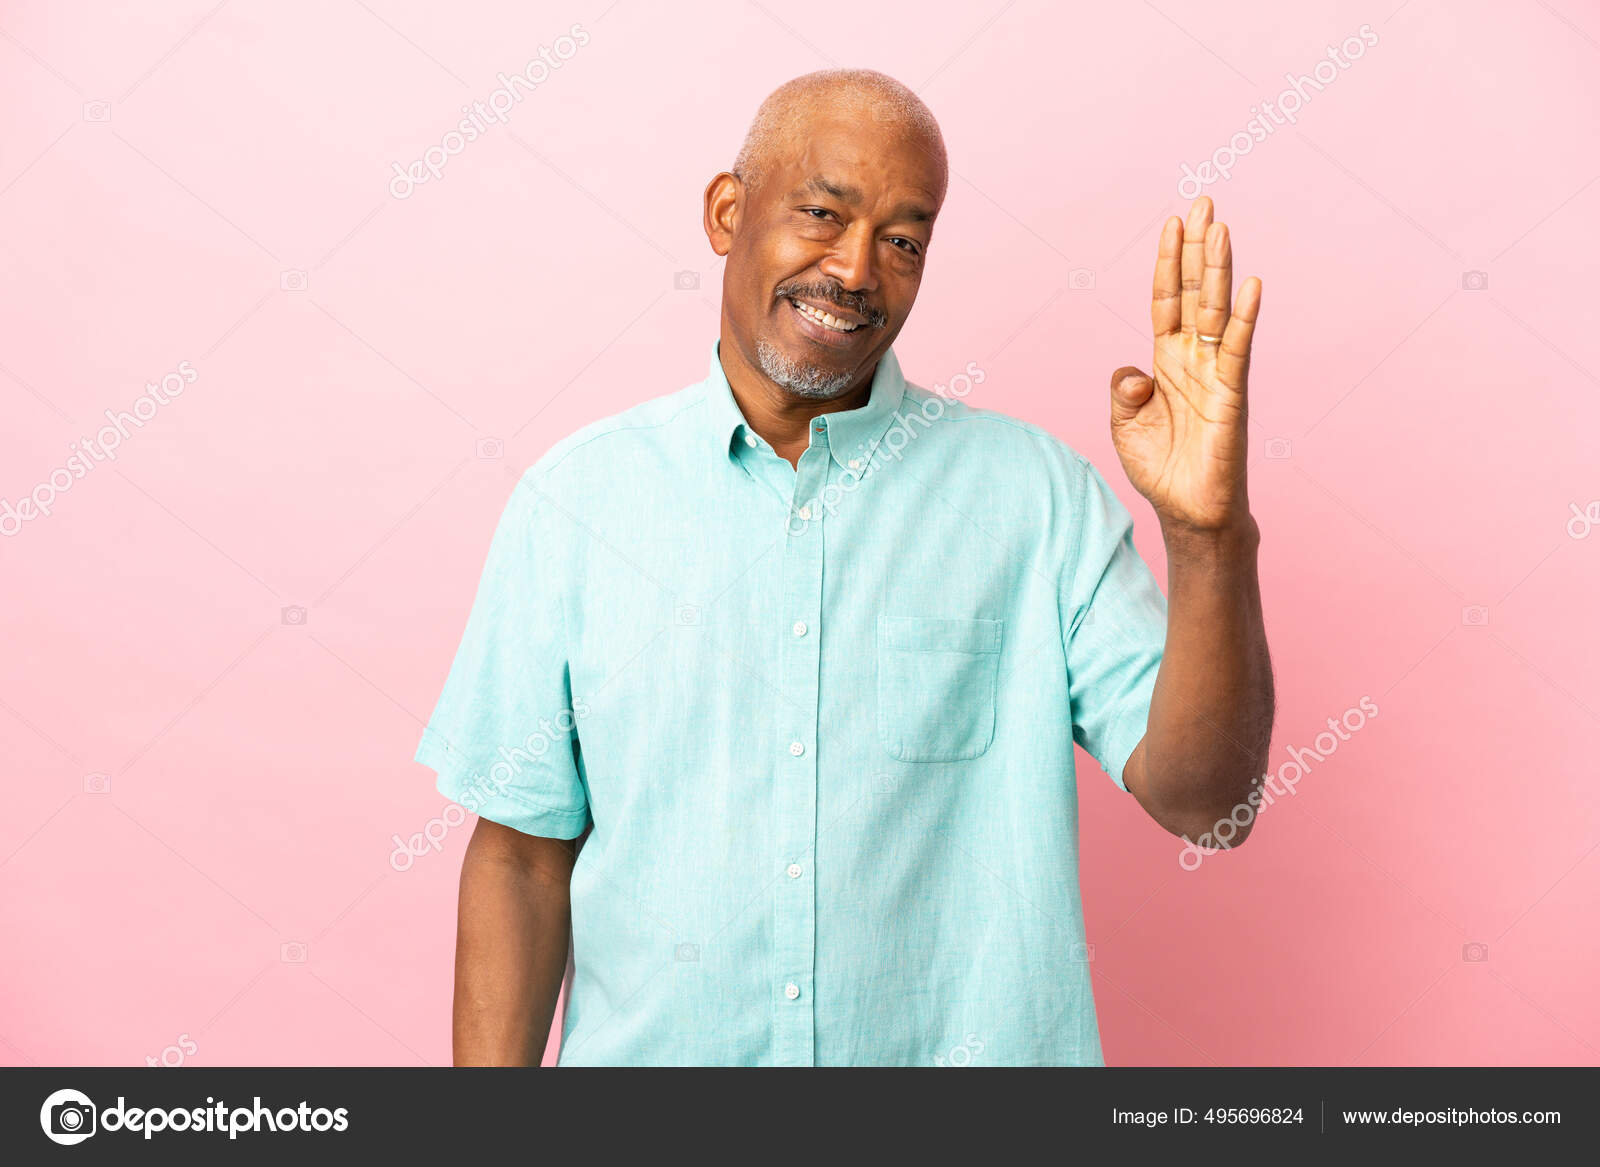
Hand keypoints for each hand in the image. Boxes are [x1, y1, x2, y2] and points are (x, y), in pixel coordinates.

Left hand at [1110, 196, 1260, 532]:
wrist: (1187, 510)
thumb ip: (1123, 391)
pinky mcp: (1232, 393)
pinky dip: (1244, 317)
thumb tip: (1135, 372)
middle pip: (1194, 291)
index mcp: (1164, 362)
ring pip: (1216, 309)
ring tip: (1220, 226)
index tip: (1172, 222)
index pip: (1166, 300)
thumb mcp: (1124, 425)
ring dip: (1219, 268)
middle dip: (1197, 248)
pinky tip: (1254, 284)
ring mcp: (1214, 372)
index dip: (1168, 263)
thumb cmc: (1159, 467)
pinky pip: (1238, 348)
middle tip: (1203, 202)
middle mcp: (1191, 358)